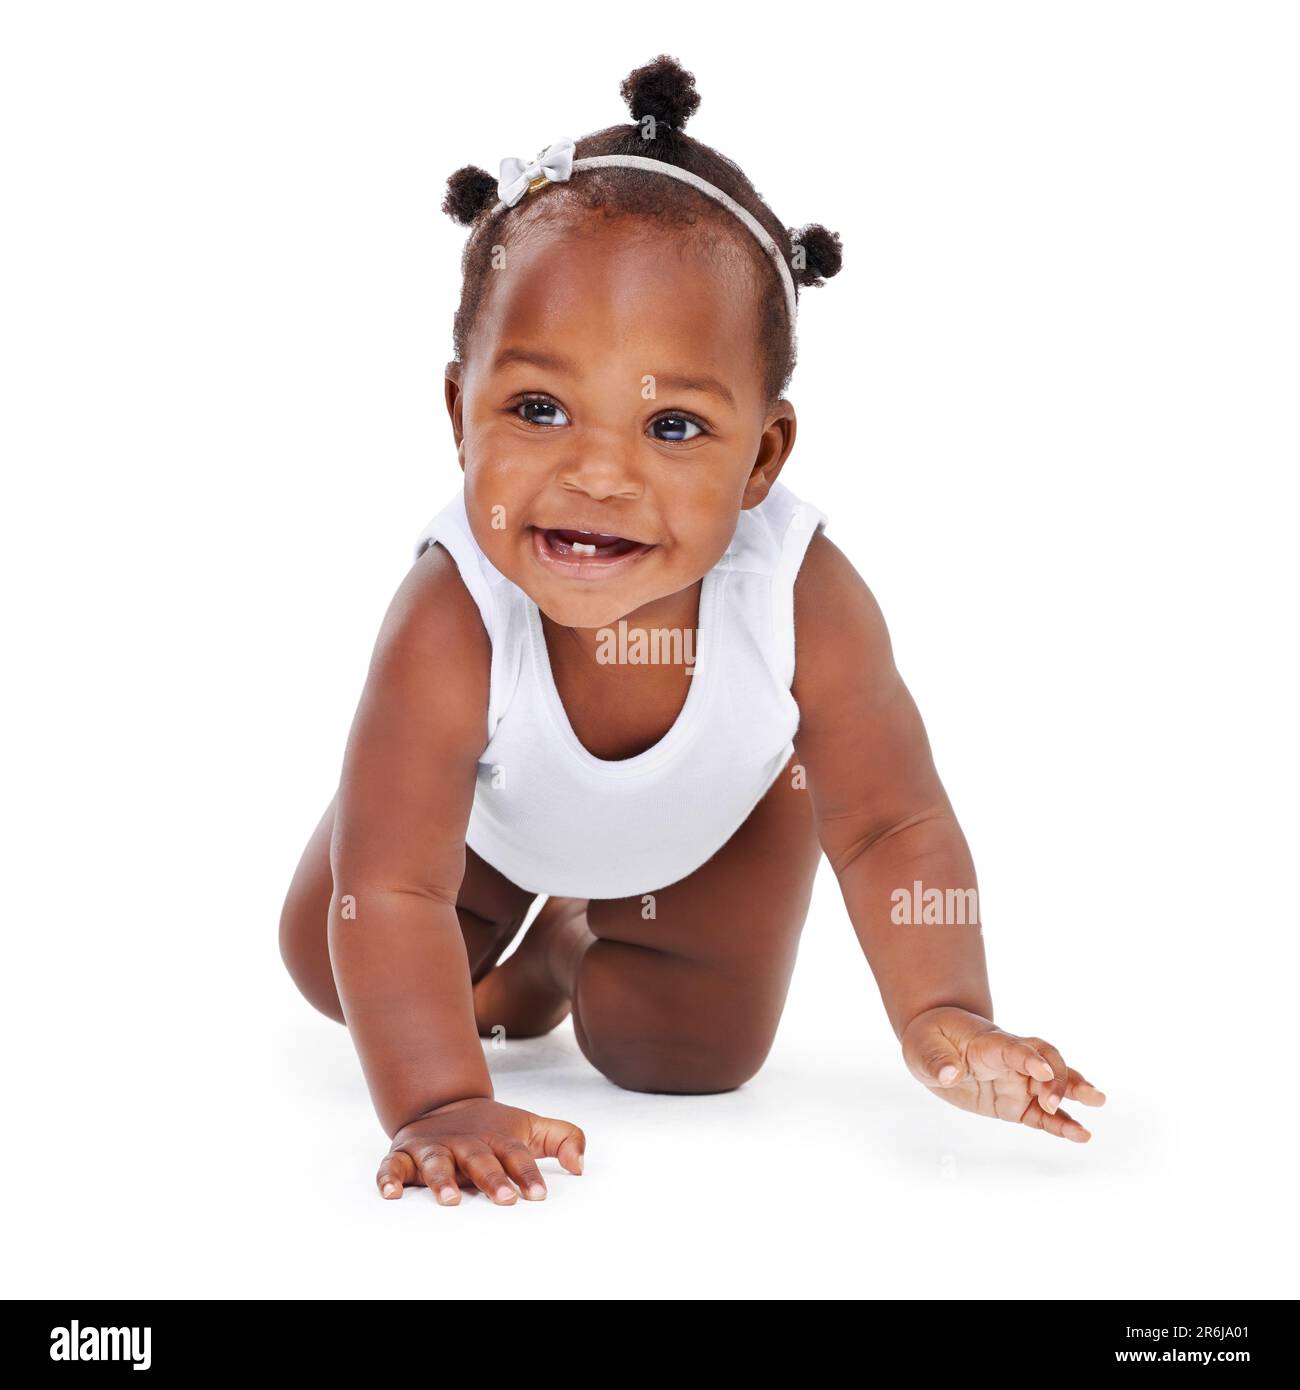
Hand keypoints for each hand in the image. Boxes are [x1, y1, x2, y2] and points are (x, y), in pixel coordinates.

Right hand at [376, 1097, 585, 1204]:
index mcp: (497, 1139)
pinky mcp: (404, 1155)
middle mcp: (465, 1143)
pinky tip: (390, 1194)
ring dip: (441, 1180)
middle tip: (505, 1199)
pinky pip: (393, 1167)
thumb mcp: (531, 1128)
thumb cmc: (493, 1128)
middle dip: (492, 1178)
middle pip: (480, 1159)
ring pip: (437, 1163)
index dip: (528, 1174)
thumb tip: (581, 1166)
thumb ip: (564, 1139)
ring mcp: (434, 1148)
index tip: (539, 1195)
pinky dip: (389, 1178)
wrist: (442, 1102)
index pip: (517, 1155)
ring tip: (450, 1200)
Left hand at [901, 1006, 1105, 1141]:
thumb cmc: (931, 1041)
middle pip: (1045, 1060)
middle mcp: (1011, 1060)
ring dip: (1075, 1091)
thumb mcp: (922, 1047)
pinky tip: (1081, 1134)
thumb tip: (949, 1074)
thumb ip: (936, 1061)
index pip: (1012, 1047)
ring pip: (1054, 1084)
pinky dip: (1062, 1125)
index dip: (1027, 1057)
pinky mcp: (1018, 1103)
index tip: (1040, 1069)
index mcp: (987, 1043)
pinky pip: (1044, 1116)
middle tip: (1054, 1102)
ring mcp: (1018, 1081)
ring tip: (1098, 1101)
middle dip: (1056, 1077)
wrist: (937, 1045)